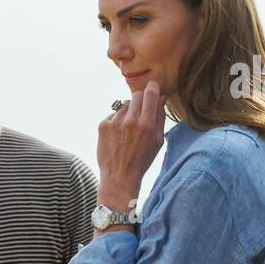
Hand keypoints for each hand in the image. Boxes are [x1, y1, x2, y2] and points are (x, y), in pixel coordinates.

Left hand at [97, 79, 167, 209]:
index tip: (153, 87)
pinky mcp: (103, 125)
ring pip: (124, 104)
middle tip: (142, 110)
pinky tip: (119, 134)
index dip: (153, 87)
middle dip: (141, 98)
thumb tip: (162, 97)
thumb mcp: (157, 140)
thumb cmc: (142, 160)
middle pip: (136, 95)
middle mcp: (129, 121)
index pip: (150, 94)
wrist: (119, 176)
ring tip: (129, 129)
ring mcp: (114, 122)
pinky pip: (113, 114)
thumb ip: (160, 116)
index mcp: (146, 124)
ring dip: (129, 111)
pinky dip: (117, 120)